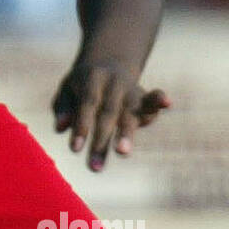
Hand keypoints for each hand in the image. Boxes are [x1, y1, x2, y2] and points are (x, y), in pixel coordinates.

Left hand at [51, 58, 169, 170]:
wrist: (110, 62)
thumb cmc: (82, 85)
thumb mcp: (67, 90)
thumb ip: (62, 108)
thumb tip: (60, 128)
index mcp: (92, 79)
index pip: (87, 105)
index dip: (81, 126)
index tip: (75, 149)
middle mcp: (113, 83)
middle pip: (108, 112)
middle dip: (101, 140)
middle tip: (94, 167)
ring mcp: (131, 89)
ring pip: (130, 112)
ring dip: (127, 133)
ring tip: (122, 153)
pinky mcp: (144, 97)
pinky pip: (153, 99)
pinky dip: (160, 99)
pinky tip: (167, 102)